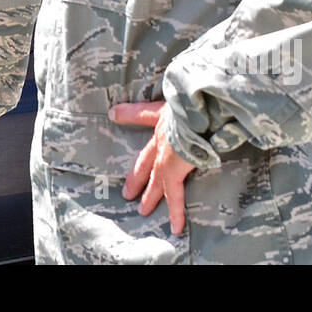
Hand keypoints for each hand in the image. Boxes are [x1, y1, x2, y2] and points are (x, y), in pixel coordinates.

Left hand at [109, 101, 194, 235]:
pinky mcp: (173, 170)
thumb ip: (185, 92)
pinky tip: (175, 228)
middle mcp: (162, 136)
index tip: (113, 114)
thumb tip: (188, 82)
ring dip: (150, 196)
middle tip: (127, 191)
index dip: (127, 114)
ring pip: (155, 180)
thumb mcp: (185, 92)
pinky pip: (174, 196)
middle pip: (145, 159)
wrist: (198, 109)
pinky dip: (175, 212)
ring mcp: (165, 155)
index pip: (144, 114)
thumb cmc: (197, 98)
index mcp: (165, 116)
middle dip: (136, 175)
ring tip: (143, 211)